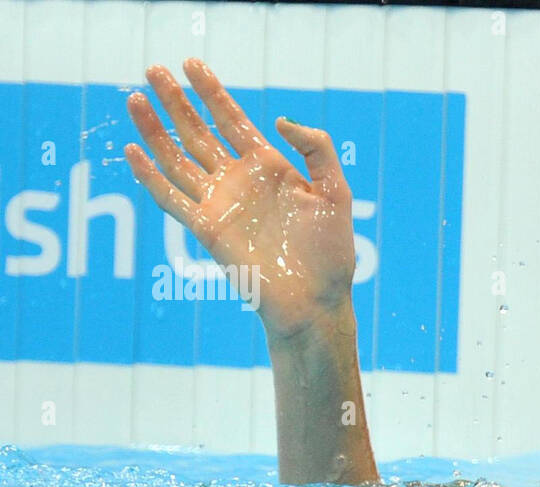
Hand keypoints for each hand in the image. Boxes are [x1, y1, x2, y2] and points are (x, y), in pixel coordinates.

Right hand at [125, 58, 356, 346]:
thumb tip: (278, 119)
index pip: (233, 120)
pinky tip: (132, 151)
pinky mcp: (207, 229)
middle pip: (199, 132)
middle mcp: (240, 182)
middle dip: (177, 101)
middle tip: (153, 69)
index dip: (212, 92)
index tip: (191, 62)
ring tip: (134, 98)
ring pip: (178, 158)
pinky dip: (150, 176)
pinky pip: (171, 198)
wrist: (317, 299)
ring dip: (155, 130)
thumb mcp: (335, 191)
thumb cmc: (331, 251)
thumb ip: (317, 149)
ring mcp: (221, 204)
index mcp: (270, 168)